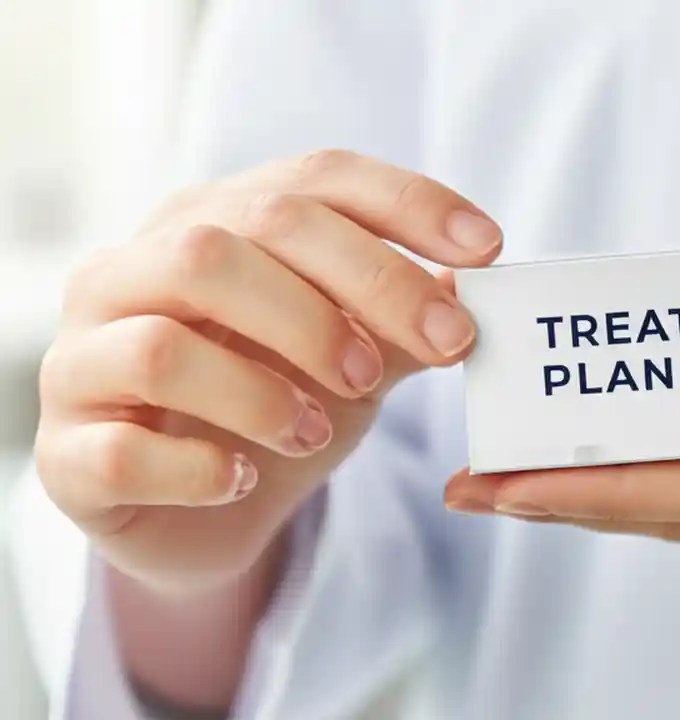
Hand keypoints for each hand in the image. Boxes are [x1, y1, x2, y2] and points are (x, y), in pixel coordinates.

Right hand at [36, 149, 500, 592]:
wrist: (198, 510)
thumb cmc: (280, 406)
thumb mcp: (357, 356)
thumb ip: (404, 318)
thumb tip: (474, 282)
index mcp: (212, 223)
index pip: (312, 178)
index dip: (406, 204)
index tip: (488, 250)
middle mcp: (134, 270)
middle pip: (233, 239)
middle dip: (350, 293)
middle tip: (426, 351)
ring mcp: (84, 357)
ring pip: (163, 343)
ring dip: (266, 389)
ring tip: (322, 428)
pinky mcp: (67, 453)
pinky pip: (119, 452)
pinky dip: (198, 467)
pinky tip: (242, 479)